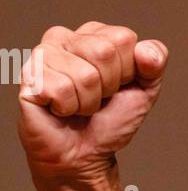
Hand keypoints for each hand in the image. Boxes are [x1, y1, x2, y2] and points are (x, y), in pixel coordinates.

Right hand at [18, 21, 168, 185]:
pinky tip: (60, 110)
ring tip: (78, 106)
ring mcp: (43, 55)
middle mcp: (65, 37)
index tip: (115, 87)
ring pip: (85, 75)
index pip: (124, 38)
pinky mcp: (29, 77)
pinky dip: (69, 109)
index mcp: (93, 34)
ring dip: (88, 102)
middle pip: (104, 52)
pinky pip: (62, 90)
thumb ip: (155, 63)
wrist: (83, 156)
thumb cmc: (109, 121)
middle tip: (96, 99)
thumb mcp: (144, 91)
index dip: (127, 71)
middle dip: (108, 86)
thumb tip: (145, 50)